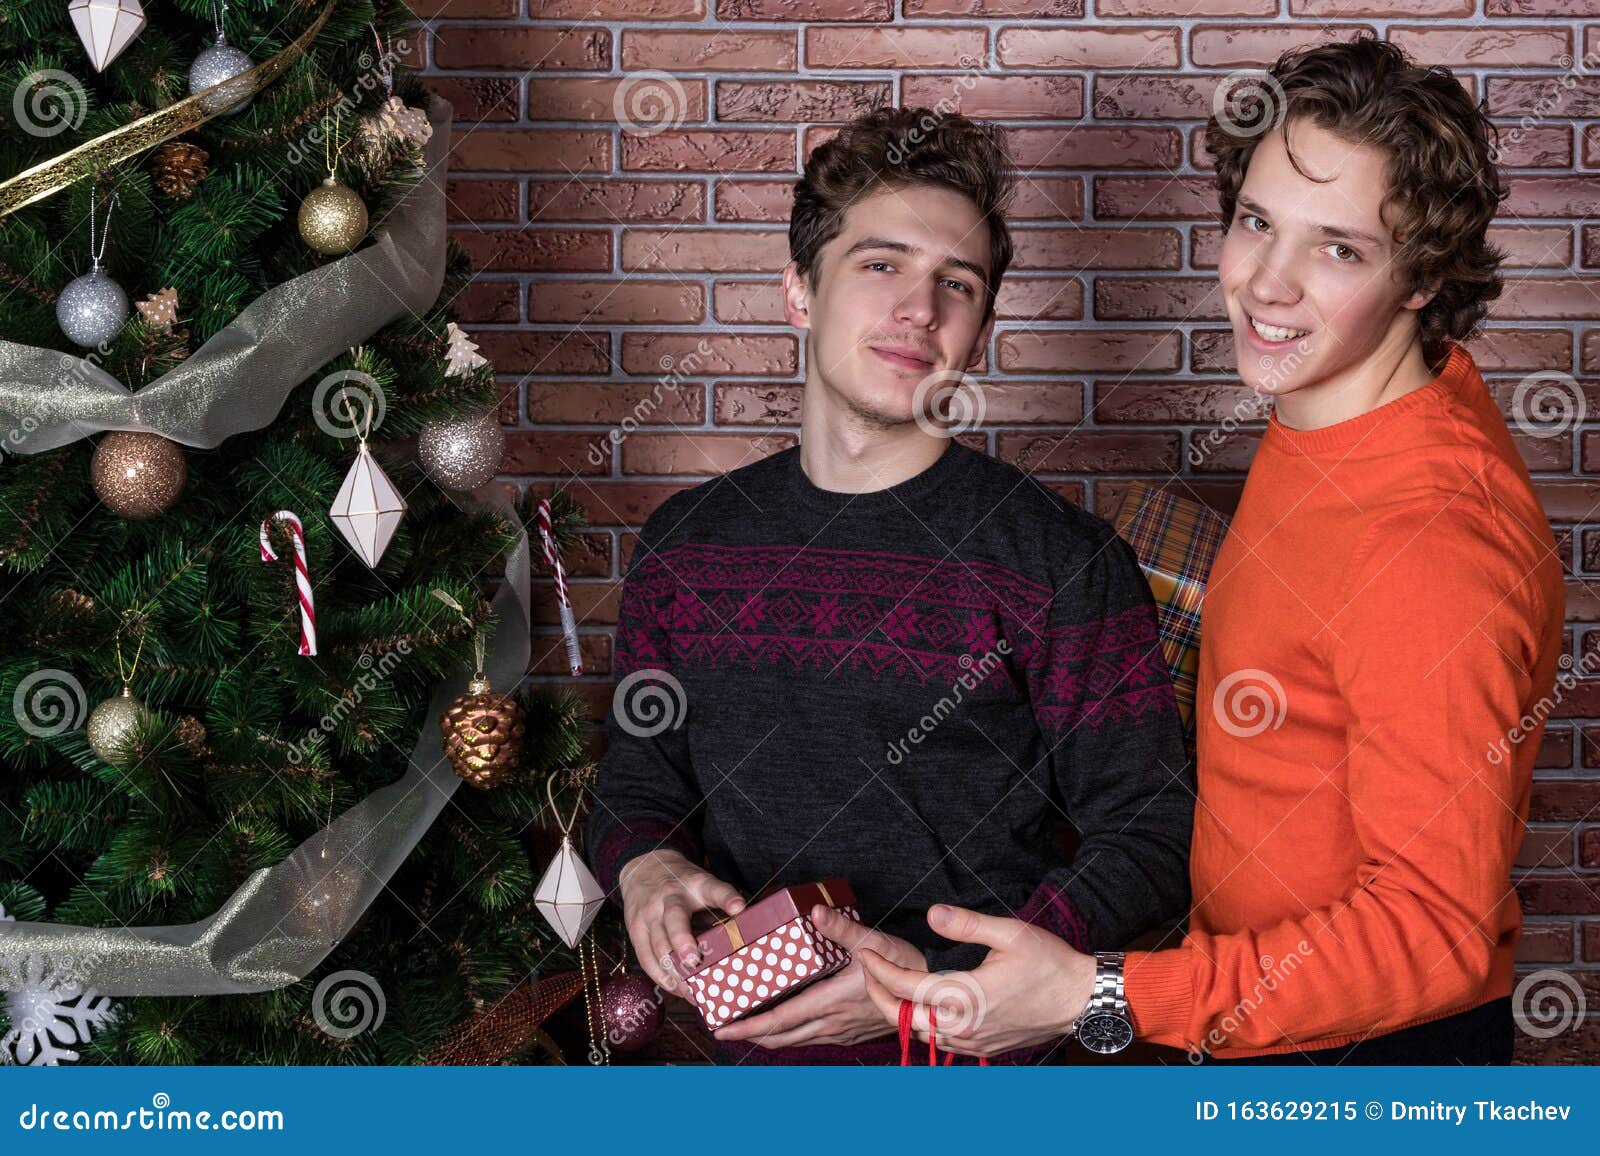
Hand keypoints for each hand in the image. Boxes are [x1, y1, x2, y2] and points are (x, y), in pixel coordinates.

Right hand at [617, 849, 746, 994]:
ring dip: (674, 970)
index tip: (739, 908)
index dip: (727, 898)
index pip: (713, 889)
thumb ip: (721, 901)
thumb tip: (743, 927)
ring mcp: (648, 914)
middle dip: (683, 940)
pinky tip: (675, 987)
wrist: (643, 868)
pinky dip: (660, 976)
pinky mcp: (635, 929)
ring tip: (691, 990)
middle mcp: (668, 898)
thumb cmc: (681, 882)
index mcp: (693, 884)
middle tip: (694, 961)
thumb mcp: (703, 883)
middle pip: (674, 919)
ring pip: (658, 945)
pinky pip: (645, 957)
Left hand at [712, 904, 928, 1049]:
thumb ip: (841, 929)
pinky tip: (784, 1025)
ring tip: (745, 1026)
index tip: (723, 1028)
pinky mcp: (849, 1033)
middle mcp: (832, 1022)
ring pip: (795, 1041)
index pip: (780, 1020)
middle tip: (722, 1029)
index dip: (749, 1026)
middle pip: (781, 1037)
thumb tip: (814, 911)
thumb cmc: (902, 964)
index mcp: (831, 1001)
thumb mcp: (873, 941)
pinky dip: (790, 1034)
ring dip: (768, 1036)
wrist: (931, 992)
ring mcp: (841, 1031)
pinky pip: (812, 1038)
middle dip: (749, 1035)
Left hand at [858, 903, 1097, 1058]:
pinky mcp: (983, 1048)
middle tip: (868, 972)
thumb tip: (931, 914)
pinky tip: (924, 1007)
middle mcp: (963, 1025)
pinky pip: (942, 1043)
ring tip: (889, 987)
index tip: (864, 953)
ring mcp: (973, 1041)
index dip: (879, 970)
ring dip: (900, 1013)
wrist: (1080, 1000)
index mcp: (964, 995)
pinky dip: (924, 1026)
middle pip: (902, 1018)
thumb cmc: (1048, 963)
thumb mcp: (1008, 933)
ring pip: (920, 1034)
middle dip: (878, 995)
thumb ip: (965, 924)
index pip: (905, 987)